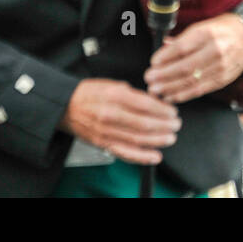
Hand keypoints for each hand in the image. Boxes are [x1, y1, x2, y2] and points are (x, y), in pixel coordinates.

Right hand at [59, 78, 179, 164]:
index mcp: (115, 96)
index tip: (173, 111)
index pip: (146, 105)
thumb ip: (136, 94)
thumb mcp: (114, 84)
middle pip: (144, 124)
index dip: (164, 110)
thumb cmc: (90, 93)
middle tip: (176, 124)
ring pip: (137, 140)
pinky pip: (125, 153)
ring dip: (158, 141)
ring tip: (170, 138)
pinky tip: (154, 156)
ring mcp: (106, 131)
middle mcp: (110, 115)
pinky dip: (141, 157)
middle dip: (165, 126)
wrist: (66, 106)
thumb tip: (157, 102)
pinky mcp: (103, 143)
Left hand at [144, 13, 242, 102]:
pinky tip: (171, 96)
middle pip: (185, 67)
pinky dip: (184, 95)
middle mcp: (215, 50)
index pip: (182, 48)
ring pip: (191, 81)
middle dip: (164, 76)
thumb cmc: (222, 29)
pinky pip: (200, 89)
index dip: (165, 58)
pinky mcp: (223, 79)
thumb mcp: (202, 26)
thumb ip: (182, 39)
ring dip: (170, 88)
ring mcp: (220, 66)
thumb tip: (163, 50)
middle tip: (149, 79)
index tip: (153, 63)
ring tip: (156, 90)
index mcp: (207, 33)